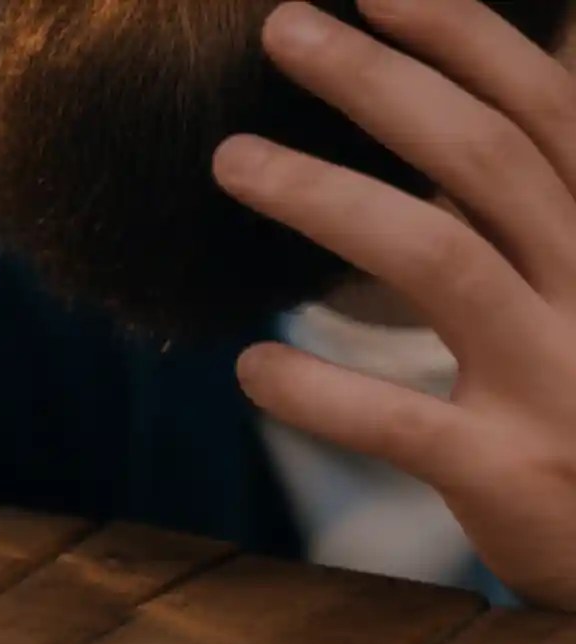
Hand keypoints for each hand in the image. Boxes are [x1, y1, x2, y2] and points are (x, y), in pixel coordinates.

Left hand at [214, 0, 575, 609]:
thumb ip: (527, 211)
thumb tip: (437, 117)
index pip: (541, 112)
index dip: (464, 38)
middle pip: (484, 160)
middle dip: (378, 83)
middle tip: (281, 28)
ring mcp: (558, 381)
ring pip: (441, 260)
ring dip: (325, 198)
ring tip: (229, 159)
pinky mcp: (510, 471)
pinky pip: (401, 422)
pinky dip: (319, 391)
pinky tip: (251, 366)